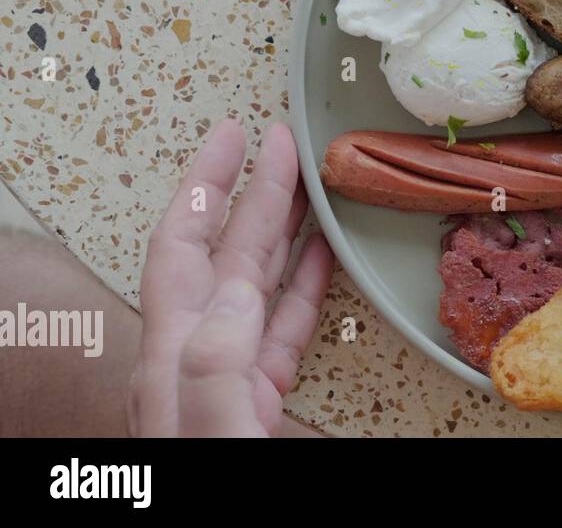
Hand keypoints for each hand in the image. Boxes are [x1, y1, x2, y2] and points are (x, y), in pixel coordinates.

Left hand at [129, 120, 334, 435]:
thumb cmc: (215, 494)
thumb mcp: (215, 435)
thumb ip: (215, 363)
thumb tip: (235, 286)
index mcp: (176, 362)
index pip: (183, 250)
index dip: (206, 187)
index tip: (234, 136)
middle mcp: (197, 361)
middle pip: (222, 255)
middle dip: (249, 192)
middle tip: (277, 140)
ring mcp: (230, 380)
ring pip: (256, 283)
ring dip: (280, 228)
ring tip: (304, 184)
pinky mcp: (261, 399)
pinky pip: (283, 324)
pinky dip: (305, 282)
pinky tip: (320, 258)